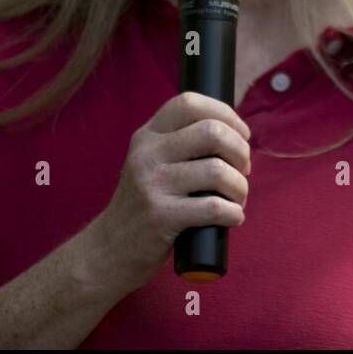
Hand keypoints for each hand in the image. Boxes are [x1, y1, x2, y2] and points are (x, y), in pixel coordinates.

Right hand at [90, 92, 251, 294]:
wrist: (108, 251)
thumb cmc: (144, 206)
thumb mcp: (151, 164)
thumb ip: (181, 145)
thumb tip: (235, 134)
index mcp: (147, 135)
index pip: (190, 102)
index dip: (226, 114)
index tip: (242, 135)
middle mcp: (147, 154)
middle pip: (212, 132)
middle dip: (241, 152)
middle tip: (243, 171)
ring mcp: (151, 184)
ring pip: (218, 171)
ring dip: (240, 188)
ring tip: (237, 199)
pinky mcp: (160, 216)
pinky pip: (214, 207)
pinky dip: (234, 213)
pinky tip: (232, 218)